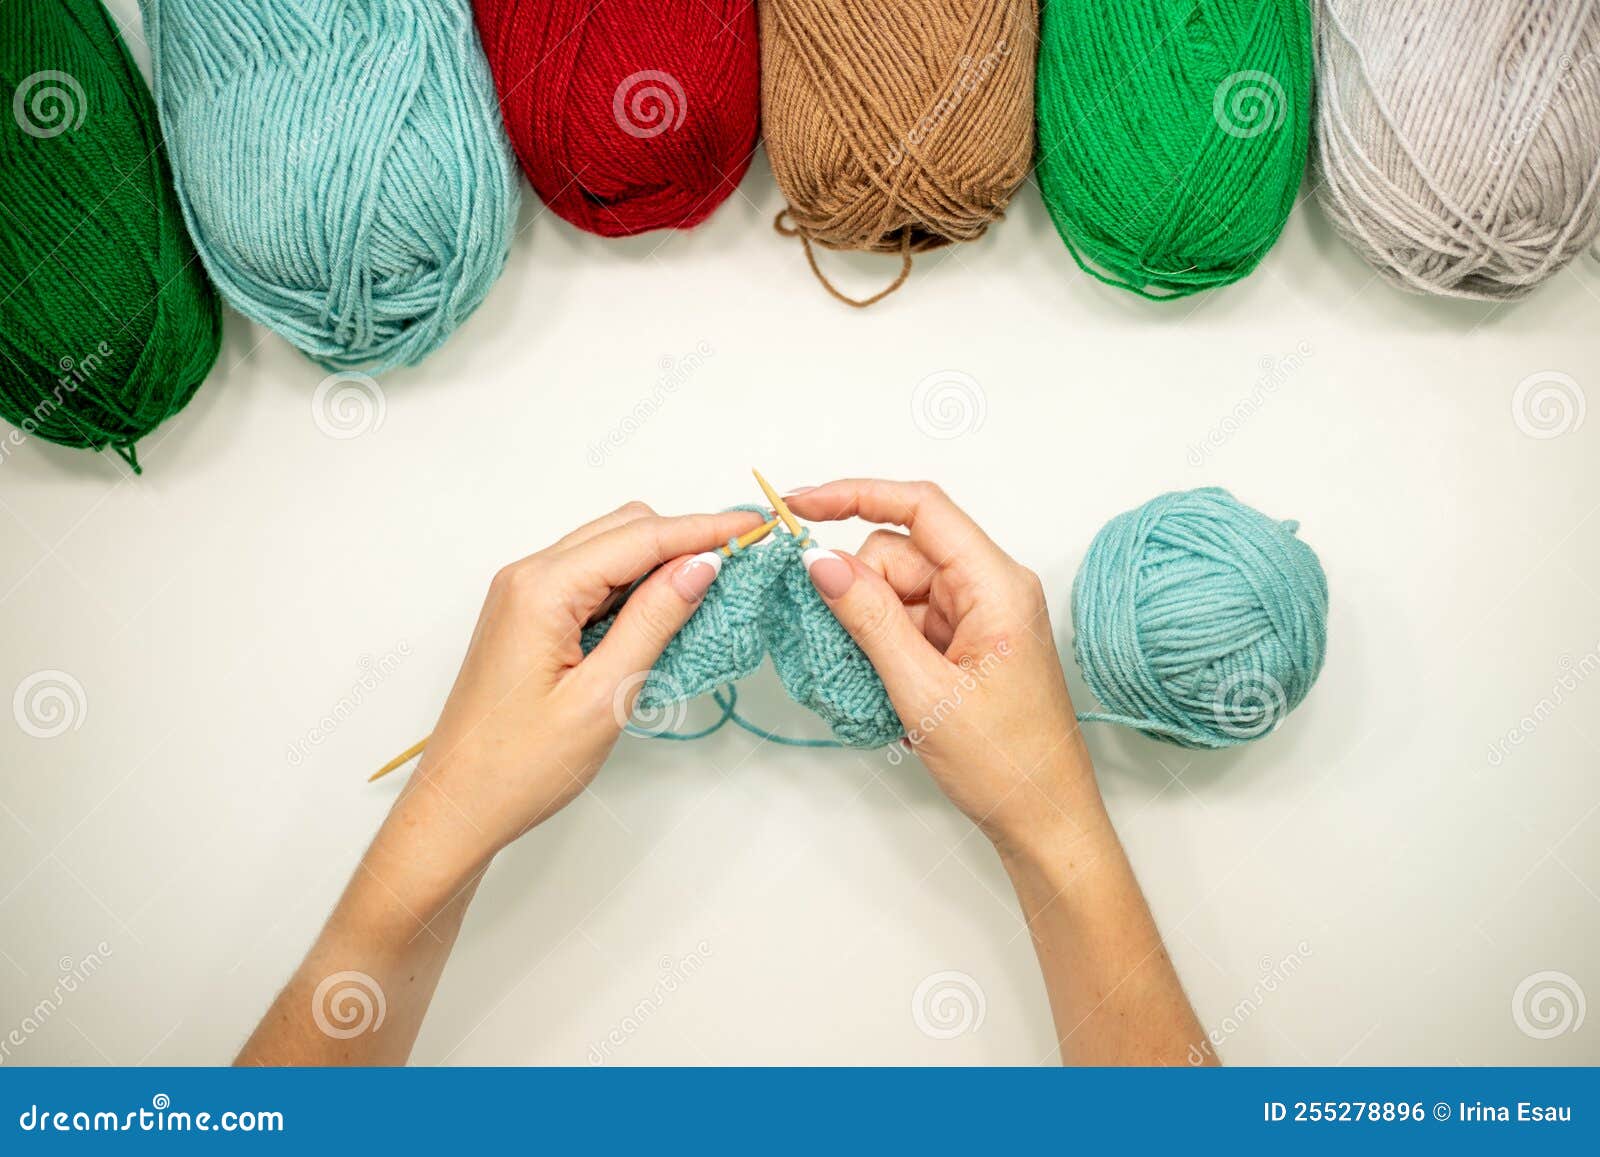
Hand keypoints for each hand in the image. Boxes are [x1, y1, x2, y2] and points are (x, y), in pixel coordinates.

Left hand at [381, 502, 764, 890]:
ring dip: (660, 561)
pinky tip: (663, 612)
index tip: (754, 525)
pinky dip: (632, 587)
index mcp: (541, 590)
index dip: (703, 529)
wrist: (459, 805)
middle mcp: (527, 578)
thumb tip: (700, 566)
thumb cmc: (519, 766)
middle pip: (623, 529)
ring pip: (608, 551)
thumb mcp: (603, 696)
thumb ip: (653, 622)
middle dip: (684, 537)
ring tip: (712, 588)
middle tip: (742, 560)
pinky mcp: (528, 617)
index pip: (640, 537)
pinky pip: (591, 580)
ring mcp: (524, 596)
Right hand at [786, 480, 1098, 856]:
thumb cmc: (1006, 762)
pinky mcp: (965, 642)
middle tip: (844, 645)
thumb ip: (869, 619)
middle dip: (859, 588)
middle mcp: (990, 588)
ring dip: (869, 624)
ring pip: (896, 589)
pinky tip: (885, 688)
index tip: (801, 507)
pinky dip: (883, 644)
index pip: (921, 507)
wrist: (1042, 819)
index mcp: (996, 585)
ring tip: (877, 683)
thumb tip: (821, 562)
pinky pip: (907, 620)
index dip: (856, 495)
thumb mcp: (924, 689)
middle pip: (900, 551)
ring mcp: (978, 615)